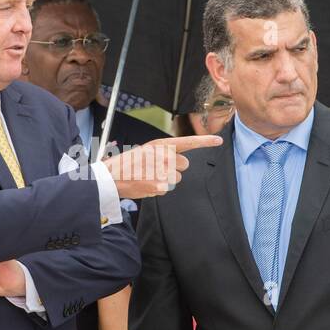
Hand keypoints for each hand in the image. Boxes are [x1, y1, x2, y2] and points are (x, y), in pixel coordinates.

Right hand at [101, 136, 221, 200]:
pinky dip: (158, 189)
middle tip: (156, 169)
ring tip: (149, 177)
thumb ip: (165, 154)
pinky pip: (166, 189)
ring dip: (166, 180)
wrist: (110, 177)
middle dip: (174, 169)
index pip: (188, 141)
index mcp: (161, 145)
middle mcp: (164, 156)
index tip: (219, 140)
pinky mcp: (158, 186)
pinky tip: (146, 185)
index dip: (205, 141)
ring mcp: (162, 171)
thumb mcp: (146, 151)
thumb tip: (181, 162)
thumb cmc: (128, 165)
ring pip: (176, 179)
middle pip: (184, 165)